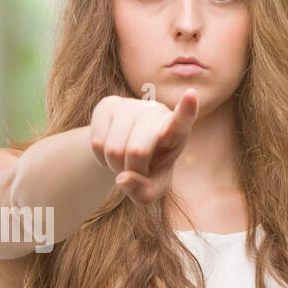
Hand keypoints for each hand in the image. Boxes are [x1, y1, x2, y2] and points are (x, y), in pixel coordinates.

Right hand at [88, 89, 199, 205]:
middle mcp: (156, 112)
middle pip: (137, 151)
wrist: (123, 150)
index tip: (190, 95)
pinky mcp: (108, 105)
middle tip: (133, 172)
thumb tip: (124, 179)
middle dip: (130, 171)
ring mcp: (131, 105)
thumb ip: (143, 192)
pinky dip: (99, 158)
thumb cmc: (146, 171)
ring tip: (121, 161)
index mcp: (176, 132)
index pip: (182, 120)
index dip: (186, 109)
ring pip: (113, 148)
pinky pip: (96, 142)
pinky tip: (108, 151)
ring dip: (113, 166)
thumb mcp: (150, 190)